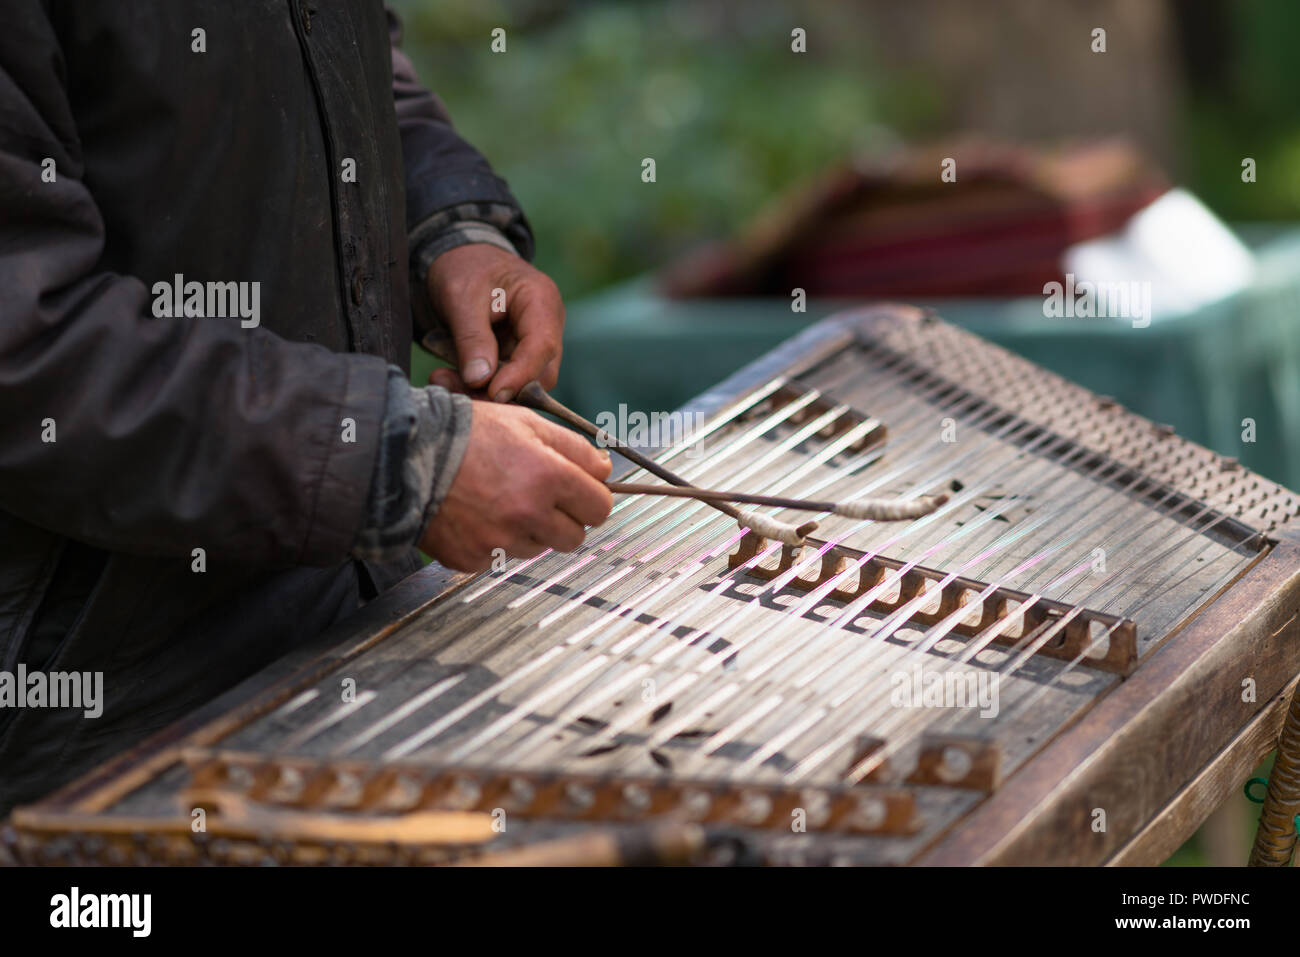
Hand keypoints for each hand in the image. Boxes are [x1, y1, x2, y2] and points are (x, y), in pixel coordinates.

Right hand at [418, 400, 612, 571]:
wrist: (403, 456)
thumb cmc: (466, 434)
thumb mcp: (526, 423)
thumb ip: (574, 448)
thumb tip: (604, 471)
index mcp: (549, 478)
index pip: (599, 507)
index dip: (592, 497)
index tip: (580, 492)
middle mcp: (528, 515)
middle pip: (574, 537)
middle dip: (564, 518)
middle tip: (539, 497)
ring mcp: (500, 542)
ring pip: (538, 548)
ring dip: (529, 530)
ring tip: (500, 500)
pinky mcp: (474, 560)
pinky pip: (502, 557)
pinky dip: (495, 541)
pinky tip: (477, 515)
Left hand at [425, 243, 563, 402]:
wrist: (460, 259)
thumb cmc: (465, 267)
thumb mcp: (461, 296)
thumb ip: (472, 337)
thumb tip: (479, 379)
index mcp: (541, 301)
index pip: (542, 347)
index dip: (521, 375)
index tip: (494, 393)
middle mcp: (546, 326)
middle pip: (539, 374)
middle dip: (502, 390)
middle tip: (459, 391)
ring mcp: (533, 343)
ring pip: (521, 384)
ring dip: (484, 391)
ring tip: (444, 380)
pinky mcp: (515, 356)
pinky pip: (503, 380)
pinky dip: (478, 385)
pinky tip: (449, 378)